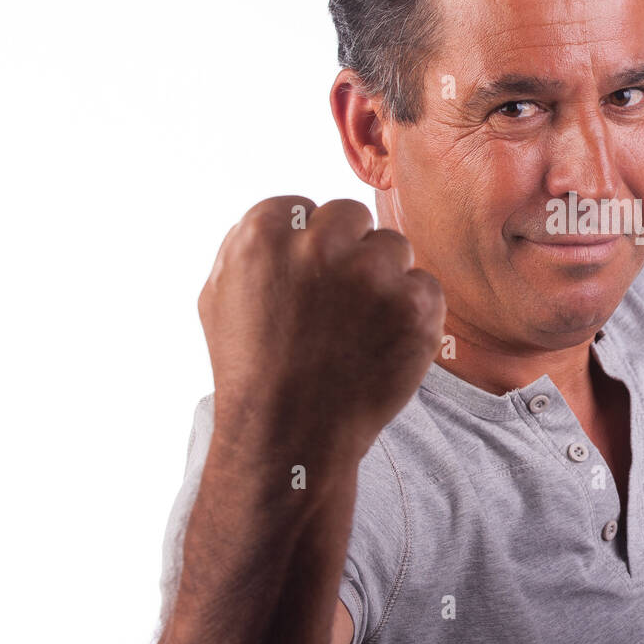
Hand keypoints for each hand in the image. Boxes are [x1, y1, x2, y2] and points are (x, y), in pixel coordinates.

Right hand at [199, 196, 445, 473]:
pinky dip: (413, 313)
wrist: (292, 435)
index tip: (305, 285)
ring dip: (383, 279)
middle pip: (352, 217)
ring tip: (358, 328)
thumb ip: (248, 246)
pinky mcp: (415, 304)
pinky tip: (384, 343)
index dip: (306, 249)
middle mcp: (320, 245)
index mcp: (264, 234)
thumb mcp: (218, 298)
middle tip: (337, 303)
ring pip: (394, 247)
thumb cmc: (252, 369)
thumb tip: (289, 217)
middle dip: (348, 251)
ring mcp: (372, 274)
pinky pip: (425, 285)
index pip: (304, 208)